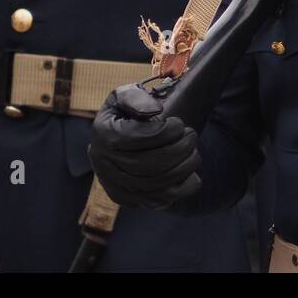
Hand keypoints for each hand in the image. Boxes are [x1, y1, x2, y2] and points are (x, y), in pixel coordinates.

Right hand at [88, 85, 200, 208]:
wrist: (113, 141)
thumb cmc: (125, 114)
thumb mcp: (124, 96)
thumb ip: (136, 98)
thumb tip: (154, 111)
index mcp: (103, 135)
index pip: (138, 138)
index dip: (166, 131)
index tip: (178, 124)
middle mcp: (105, 164)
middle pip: (148, 164)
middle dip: (180, 149)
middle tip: (192, 136)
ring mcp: (115, 186)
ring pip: (155, 185)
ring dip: (184, 167)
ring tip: (193, 151)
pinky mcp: (128, 200)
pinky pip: (158, 201)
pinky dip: (181, 188)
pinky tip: (190, 173)